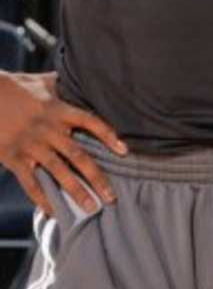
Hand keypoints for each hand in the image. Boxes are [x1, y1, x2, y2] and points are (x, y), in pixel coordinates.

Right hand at [0, 71, 125, 216]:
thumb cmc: (11, 87)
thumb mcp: (39, 82)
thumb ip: (60, 84)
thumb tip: (78, 76)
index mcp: (58, 110)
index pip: (91, 122)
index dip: (109, 136)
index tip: (124, 151)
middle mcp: (49, 130)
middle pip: (79, 156)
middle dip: (97, 178)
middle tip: (112, 197)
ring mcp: (31, 145)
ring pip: (59, 172)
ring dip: (77, 192)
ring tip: (91, 208)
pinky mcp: (13, 157)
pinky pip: (31, 182)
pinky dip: (43, 199)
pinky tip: (54, 212)